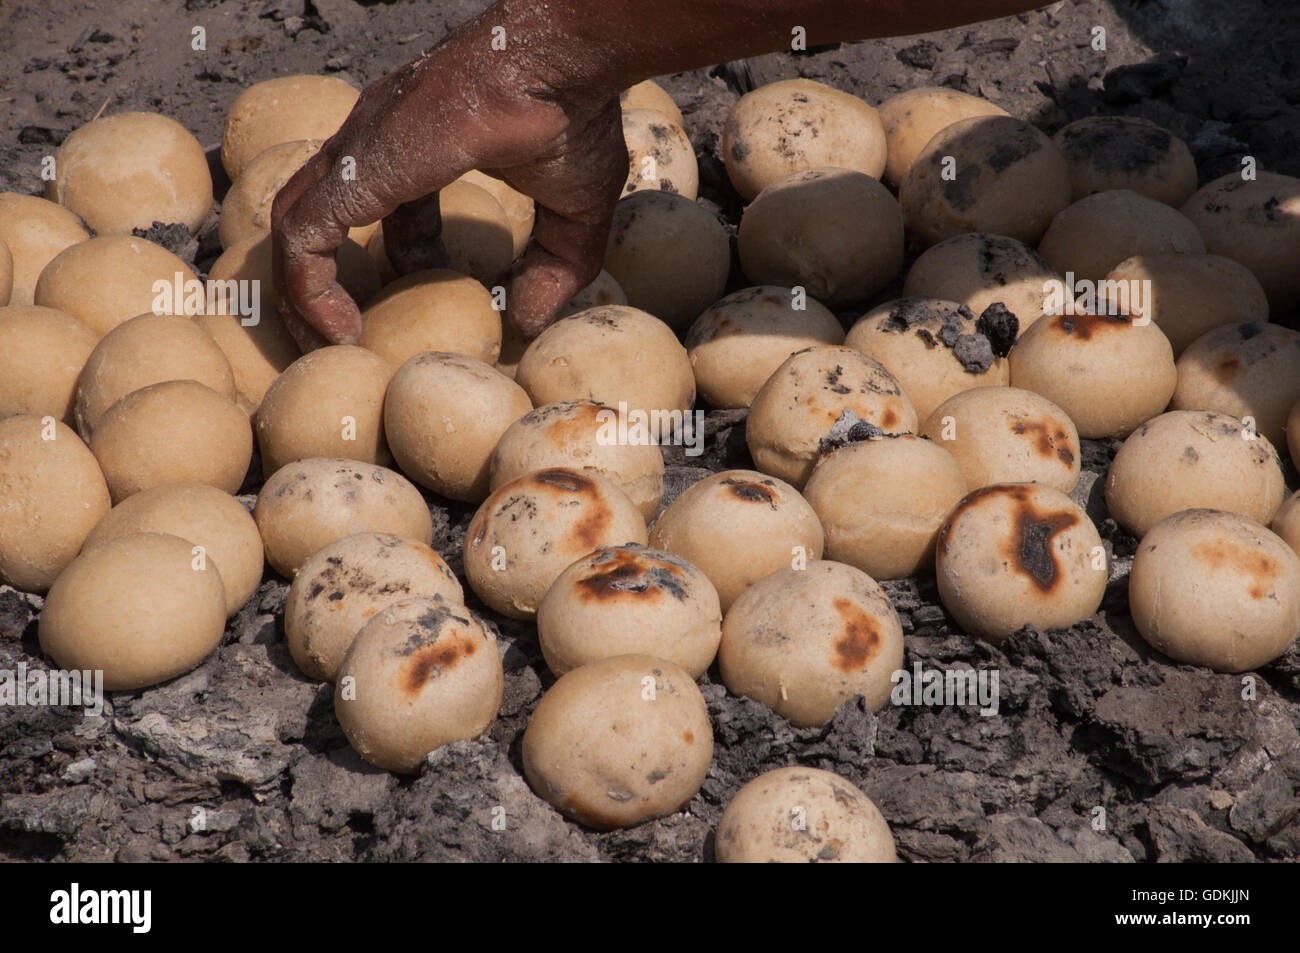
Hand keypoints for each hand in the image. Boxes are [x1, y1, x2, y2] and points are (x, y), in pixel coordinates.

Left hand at [270, 18, 627, 350]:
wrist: (558, 64)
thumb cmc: (571, 115)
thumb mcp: (575, 213)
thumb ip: (554, 269)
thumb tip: (527, 322)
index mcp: (418, 137)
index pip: (380, 196)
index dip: (400, 254)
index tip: (428, 291)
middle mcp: (374, 138)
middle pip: (316, 212)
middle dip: (323, 280)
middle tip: (347, 335)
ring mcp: (358, 150)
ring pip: (294, 229)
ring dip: (303, 295)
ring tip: (333, 344)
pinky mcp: (354, 172)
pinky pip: (304, 241)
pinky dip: (309, 291)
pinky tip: (341, 330)